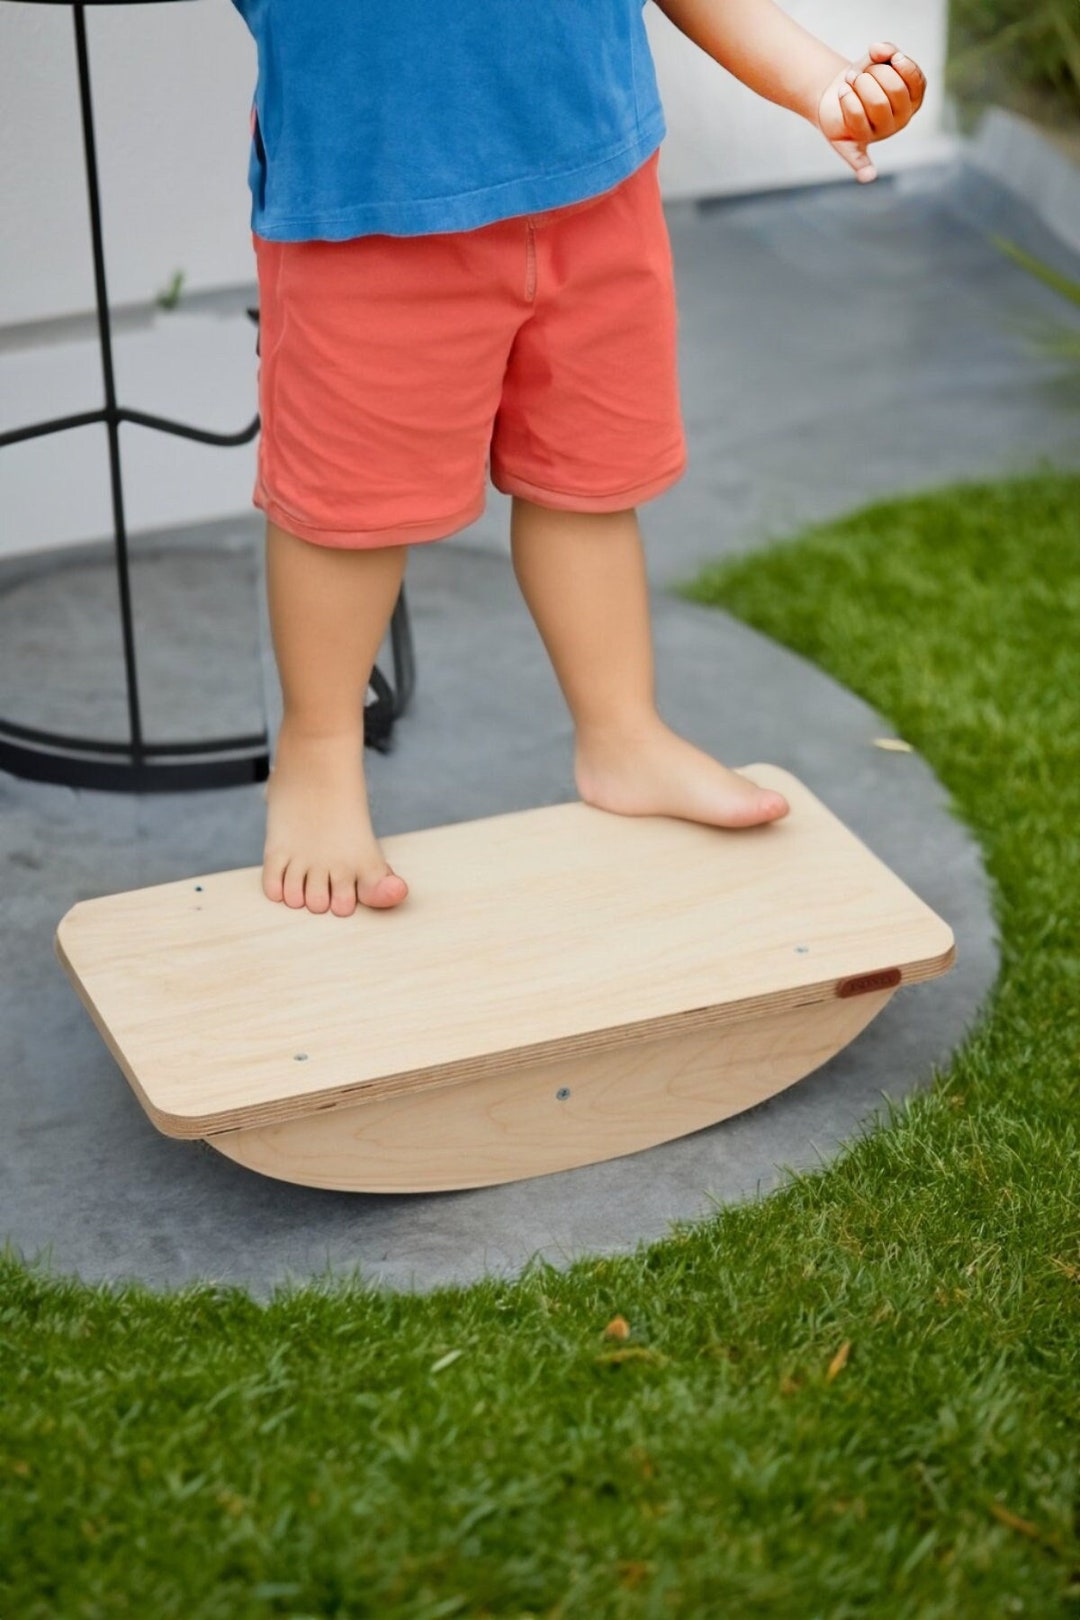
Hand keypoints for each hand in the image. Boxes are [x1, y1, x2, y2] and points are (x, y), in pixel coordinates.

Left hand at [816, 42, 925, 182]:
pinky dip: (862, 164)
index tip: (880, 54)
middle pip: (894, 90)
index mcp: (912, 101)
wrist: (834, 95)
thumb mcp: (876, 60)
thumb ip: (885, 51)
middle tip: (857, 74)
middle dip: (872, 73)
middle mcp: (901, 120)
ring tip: (847, 83)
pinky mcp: (856, 145)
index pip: (915, 80)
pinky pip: (858, 137)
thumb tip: (879, 49)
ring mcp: (880, 134)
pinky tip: (868, 177)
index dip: (900, 63)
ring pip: (876, 103)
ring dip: (857, 84)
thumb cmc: (863, 78)